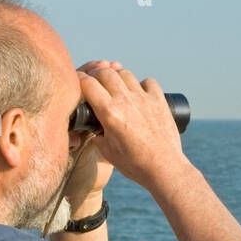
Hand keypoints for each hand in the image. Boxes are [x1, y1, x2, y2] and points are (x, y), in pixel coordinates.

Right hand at [76, 66, 185, 193]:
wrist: (163, 168)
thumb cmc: (133, 164)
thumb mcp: (106, 151)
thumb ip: (96, 132)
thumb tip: (93, 123)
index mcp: (109, 113)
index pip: (88, 84)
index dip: (79, 79)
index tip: (77, 82)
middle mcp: (126, 101)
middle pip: (105, 72)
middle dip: (96, 75)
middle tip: (95, 84)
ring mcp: (144, 98)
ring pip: (125, 73)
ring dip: (117, 77)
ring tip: (116, 89)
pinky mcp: (159, 100)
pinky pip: (147, 81)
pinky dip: (140, 84)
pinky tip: (138, 94)